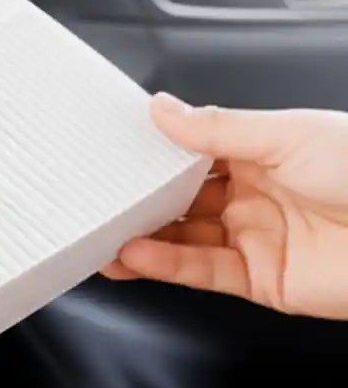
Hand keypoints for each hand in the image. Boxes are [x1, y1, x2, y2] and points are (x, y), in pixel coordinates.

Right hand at [104, 93, 347, 319]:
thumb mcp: (288, 134)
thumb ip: (217, 128)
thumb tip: (164, 108)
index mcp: (265, 152)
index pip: (194, 152)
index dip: (156, 153)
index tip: (116, 152)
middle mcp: (256, 195)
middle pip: (182, 198)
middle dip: (140, 200)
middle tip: (99, 197)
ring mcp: (255, 238)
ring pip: (183, 239)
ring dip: (141, 237)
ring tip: (103, 233)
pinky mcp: (259, 279)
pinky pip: (200, 271)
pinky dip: (164, 265)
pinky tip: (135, 255)